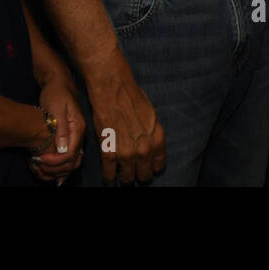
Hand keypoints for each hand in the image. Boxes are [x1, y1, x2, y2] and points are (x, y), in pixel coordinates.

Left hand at [29, 77, 85, 183]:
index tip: (40, 159)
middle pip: (73, 160)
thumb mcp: (56, 108)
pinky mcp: (70, 136)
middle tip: (39, 166)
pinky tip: (47, 166)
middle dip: (57, 168)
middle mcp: (79, 134)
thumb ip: (61, 128)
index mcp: (78, 127)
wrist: (58, 82)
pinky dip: (58, 164)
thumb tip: (63, 149)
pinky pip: (68, 155)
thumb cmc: (56, 92)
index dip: (56, 161)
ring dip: (58, 169)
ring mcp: (75, 135)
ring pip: (72, 160)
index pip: (71, 153)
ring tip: (41, 168)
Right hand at [87, 62, 165, 185]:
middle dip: (140, 175)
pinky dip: (110, 179)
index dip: (153, 167)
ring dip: (126, 179)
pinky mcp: (109, 153)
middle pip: (145, 175)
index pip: (159, 165)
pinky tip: (110, 180)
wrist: (113, 89)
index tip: (148, 168)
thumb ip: (152, 134)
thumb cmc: (132, 97)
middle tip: (135, 173)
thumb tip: (149, 144)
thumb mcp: (151, 115)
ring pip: (128, 178)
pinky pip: (110, 174)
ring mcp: (127, 153)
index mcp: (157, 139)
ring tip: (123, 177)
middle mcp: (145, 149)